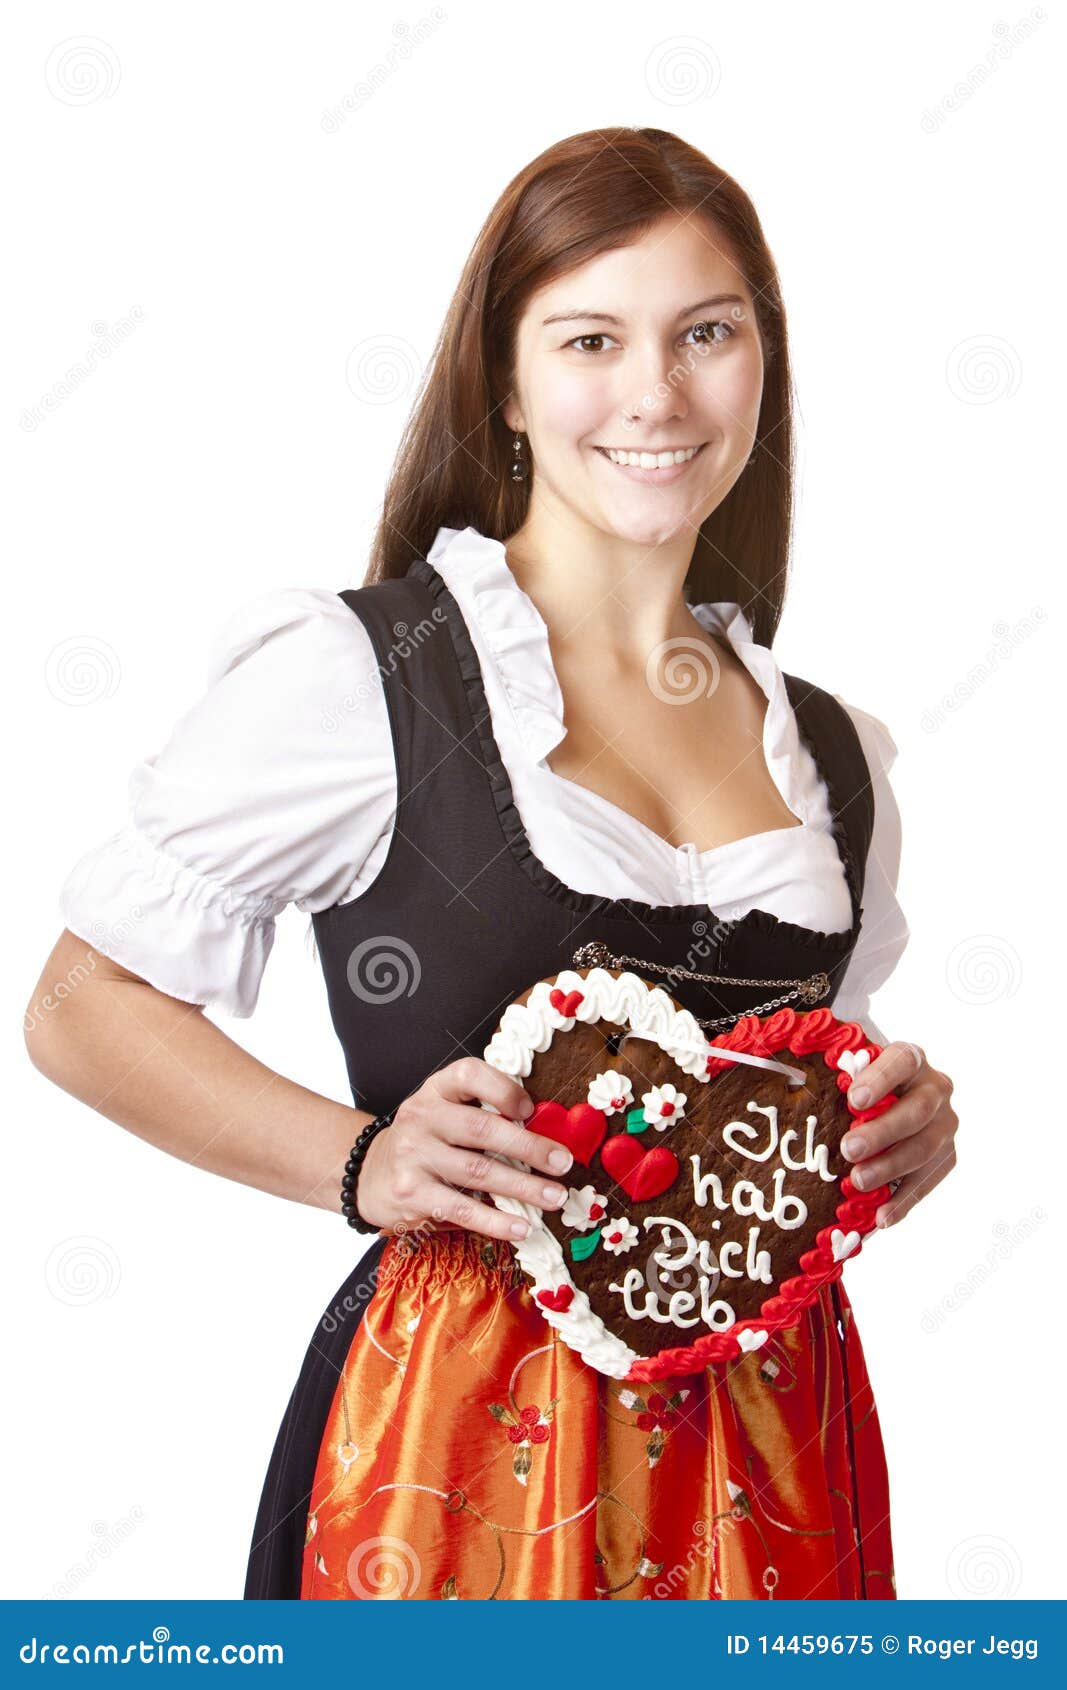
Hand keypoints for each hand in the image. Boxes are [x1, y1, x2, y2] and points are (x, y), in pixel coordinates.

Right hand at [354, 1057, 574, 1241]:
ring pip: (477, 1173)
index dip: (503, 1089)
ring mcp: (413, 1156)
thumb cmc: (427, 1141)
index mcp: (435, 1090)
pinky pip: (461, 1209)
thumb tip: (546, 1135)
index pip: (469, 1075)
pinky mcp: (411, 1194)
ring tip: (554, 1197)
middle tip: (562, 1163)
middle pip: (482, 1129)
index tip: (530, 1111)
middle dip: (529, 1147)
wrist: (369, 1175)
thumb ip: (484, 1114)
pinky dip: (495, 1220)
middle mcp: (421, 1117)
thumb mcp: (445, 1113)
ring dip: (523, 1187)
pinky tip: (521, 1226)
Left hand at [840, 1040, 957, 1227]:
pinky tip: (882, 1217)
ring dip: (890, 1168)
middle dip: (883, 1132)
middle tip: (849, 1150)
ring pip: (925, 1148)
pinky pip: (927, 1181)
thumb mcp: (846, 1070)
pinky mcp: (944, 1156)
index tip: (853, 1100)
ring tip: (857, 1183)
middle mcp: (935, 1088)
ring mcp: (944, 1123)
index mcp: (911, 1058)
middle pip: (917, 1110)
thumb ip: (828, 1071)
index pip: (902, 1061)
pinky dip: (903, 1202)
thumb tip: (779, 1068)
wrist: (889, 1099)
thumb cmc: (857, 1084)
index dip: (880, 1080)